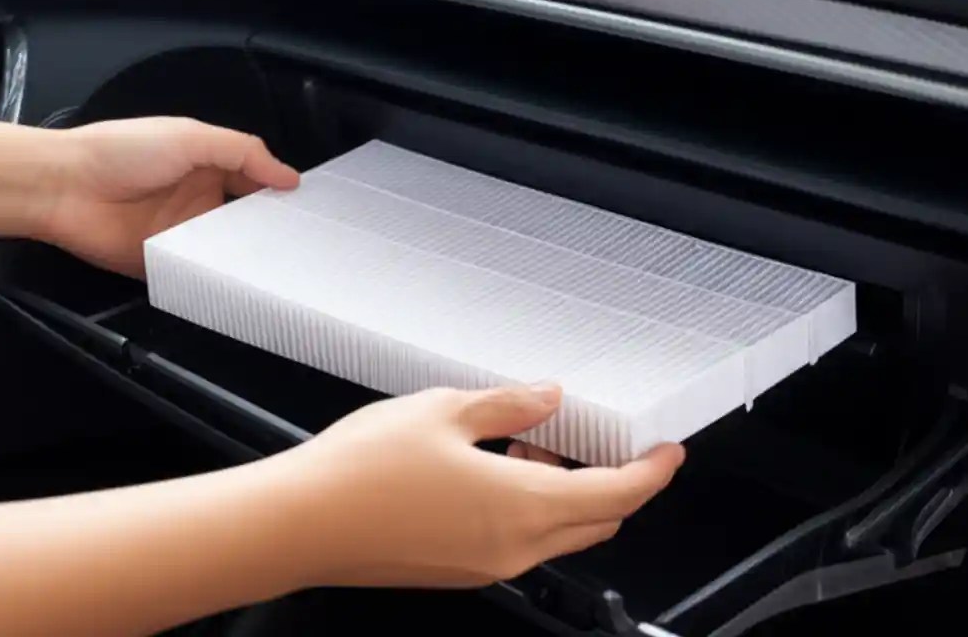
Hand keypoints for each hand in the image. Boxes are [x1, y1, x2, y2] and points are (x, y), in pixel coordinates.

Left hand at [41, 117, 299, 277]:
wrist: (64, 187)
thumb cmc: (121, 151)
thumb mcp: (191, 137)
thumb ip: (242, 152)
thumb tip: (288, 176)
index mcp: (206, 165)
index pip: (254, 182)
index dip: (280, 194)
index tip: (310, 211)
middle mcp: (197, 200)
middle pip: (245, 221)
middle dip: (270, 233)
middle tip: (303, 248)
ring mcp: (181, 234)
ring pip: (226, 251)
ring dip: (246, 258)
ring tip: (280, 270)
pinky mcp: (163, 263)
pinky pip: (196, 274)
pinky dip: (214, 279)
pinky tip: (237, 284)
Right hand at [277, 383, 684, 588]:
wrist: (298, 525)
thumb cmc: (361, 470)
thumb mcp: (444, 411)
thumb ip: (509, 405)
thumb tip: (547, 397)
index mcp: (522, 507)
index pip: (618, 495)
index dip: (653, 471)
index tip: (669, 451)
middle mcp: (513, 548)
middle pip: (597, 522)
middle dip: (614, 482)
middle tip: (604, 440)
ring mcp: (485, 566)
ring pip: (558, 533)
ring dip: (566, 493)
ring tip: (533, 443)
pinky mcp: (458, 571)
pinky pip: (519, 543)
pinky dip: (531, 509)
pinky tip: (496, 470)